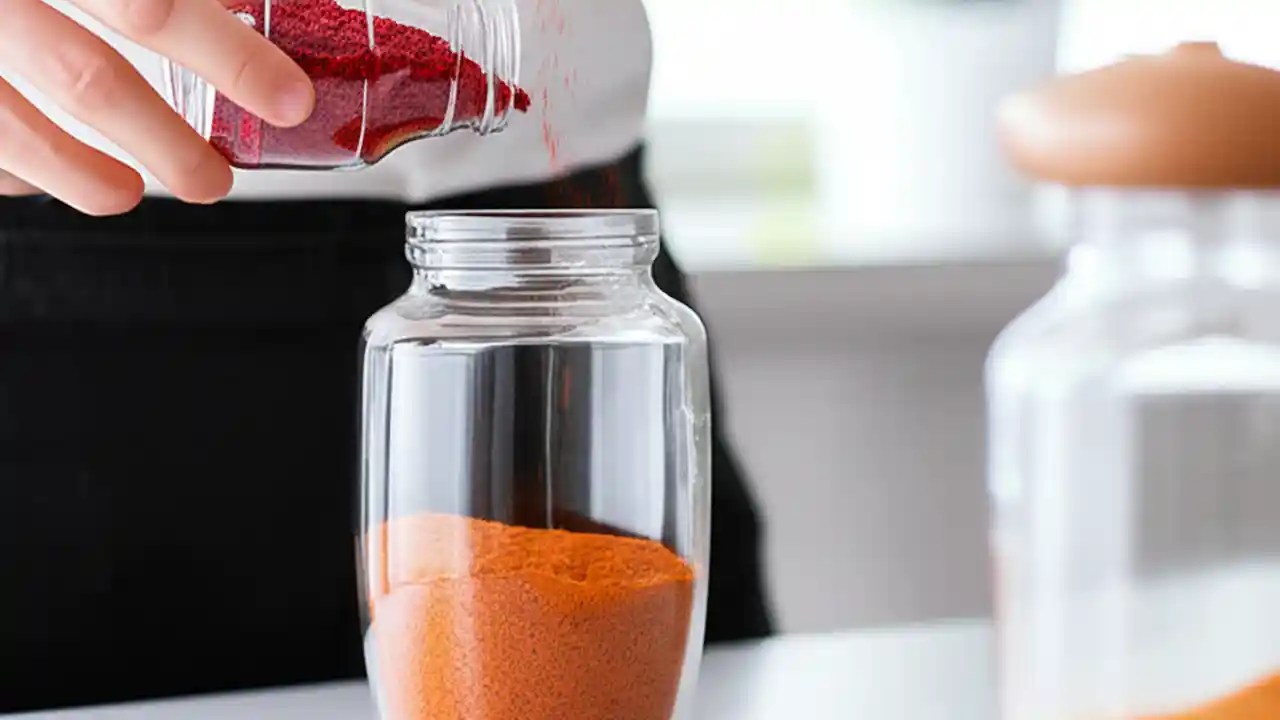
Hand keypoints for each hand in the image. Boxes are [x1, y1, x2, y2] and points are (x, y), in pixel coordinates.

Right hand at [0, 0, 314, 214]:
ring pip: (11, 124)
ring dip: (83, 176)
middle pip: (85, 77)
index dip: (227, 55)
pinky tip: (40, 177)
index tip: (288, 97)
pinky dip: (7, 167)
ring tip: (133, 192)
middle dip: (166, 142)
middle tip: (216, 177)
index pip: (149, 2)